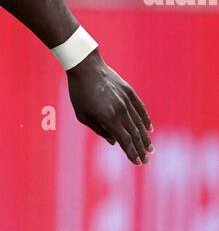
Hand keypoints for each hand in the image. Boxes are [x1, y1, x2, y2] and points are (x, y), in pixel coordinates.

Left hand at [67, 50, 152, 164]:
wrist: (86, 68)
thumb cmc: (79, 93)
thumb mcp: (82, 115)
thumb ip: (99, 130)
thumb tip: (114, 141)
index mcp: (108, 118)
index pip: (124, 140)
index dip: (131, 153)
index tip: (137, 162)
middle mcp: (120, 111)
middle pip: (134, 134)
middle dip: (140, 149)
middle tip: (146, 160)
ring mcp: (126, 100)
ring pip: (139, 123)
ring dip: (145, 137)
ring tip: (150, 148)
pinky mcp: (129, 92)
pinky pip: (140, 109)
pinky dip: (146, 120)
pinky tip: (149, 129)